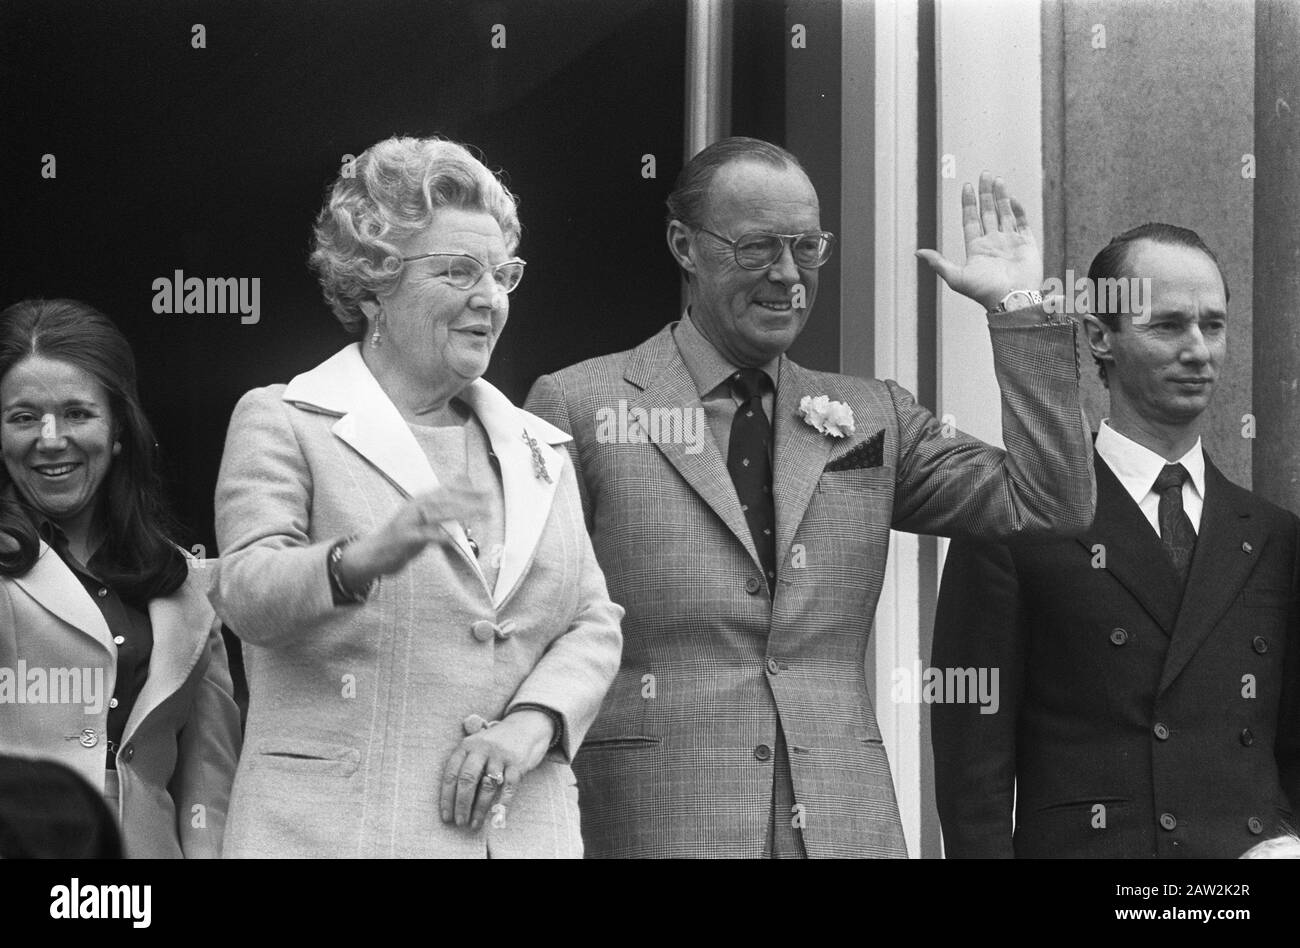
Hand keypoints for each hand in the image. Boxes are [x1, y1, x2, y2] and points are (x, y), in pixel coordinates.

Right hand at [338, 482, 487, 589]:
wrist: (373, 554)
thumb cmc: (403, 536)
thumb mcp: (422, 518)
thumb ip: (440, 503)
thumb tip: (460, 483)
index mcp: (419, 501)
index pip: (446, 491)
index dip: (467, 490)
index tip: (486, 493)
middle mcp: (414, 507)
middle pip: (444, 499)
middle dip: (469, 500)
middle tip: (489, 502)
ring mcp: (408, 522)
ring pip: (437, 513)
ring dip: (460, 513)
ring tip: (479, 515)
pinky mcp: (404, 538)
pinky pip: (425, 535)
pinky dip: (439, 536)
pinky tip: (453, 538)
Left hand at [439, 709, 554, 830]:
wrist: (526, 726)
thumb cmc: (495, 745)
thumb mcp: (476, 747)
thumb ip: (464, 766)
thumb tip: (452, 801)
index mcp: (467, 746)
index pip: (451, 774)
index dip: (447, 797)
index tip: (446, 816)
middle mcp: (482, 749)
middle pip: (467, 779)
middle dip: (461, 804)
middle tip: (460, 822)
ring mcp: (501, 755)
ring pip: (487, 786)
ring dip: (479, 808)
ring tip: (474, 824)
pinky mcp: (518, 763)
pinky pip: (509, 787)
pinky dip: (502, 804)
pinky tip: (497, 817)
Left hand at [916, 171, 1042, 311]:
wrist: (1012, 299)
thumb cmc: (984, 291)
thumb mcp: (956, 277)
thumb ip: (938, 263)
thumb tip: (918, 252)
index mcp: (976, 248)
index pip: (971, 220)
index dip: (969, 203)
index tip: (967, 186)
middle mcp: (993, 243)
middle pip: (988, 212)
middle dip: (986, 193)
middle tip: (984, 174)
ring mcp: (1010, 242)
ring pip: (1005, 213)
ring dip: (1001, 196)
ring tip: (997, 179)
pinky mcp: (1027, 244)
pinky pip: (1023, 223)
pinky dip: (1018, 210)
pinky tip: (1012, 197)